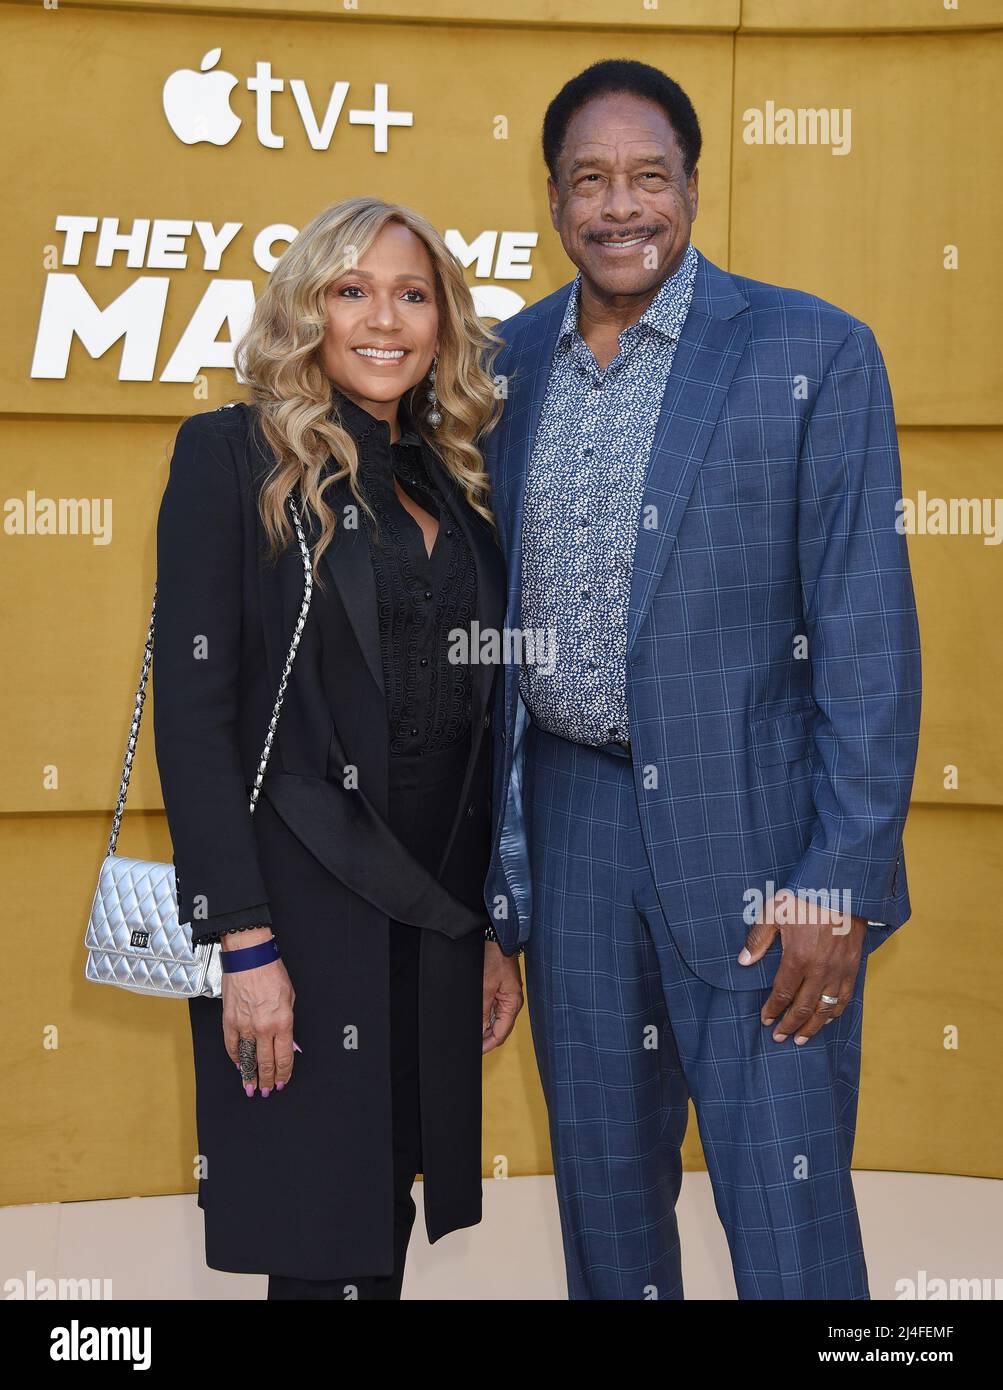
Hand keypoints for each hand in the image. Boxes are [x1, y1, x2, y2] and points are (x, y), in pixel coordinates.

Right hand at [220, 927, 295, 1094]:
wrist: (250, 958)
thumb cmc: (272, 973)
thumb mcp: (290, 999)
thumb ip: (288, 1024)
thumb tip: (287, 1043)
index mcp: (283, 1022)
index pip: (284, 1057)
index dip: (283, 1073)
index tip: (282, 1082)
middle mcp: (264, 1028)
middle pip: (266, 1063)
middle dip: (267, 1080)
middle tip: (266, 1091)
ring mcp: (245, 1026)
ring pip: (247, 1058)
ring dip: (249, 1075)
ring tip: (250, 1088)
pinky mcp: (229, 1021)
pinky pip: (232, 1046)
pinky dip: (235, 1058)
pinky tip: (239, 1066)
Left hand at [482, 940, 523, 1054]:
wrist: (497, 938)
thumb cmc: (496, 958)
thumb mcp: (485, 987)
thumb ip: (483, 1011)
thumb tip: (478, 1031)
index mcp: (512, 1004)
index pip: (501, 1033)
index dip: (488, 1045)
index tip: (476, 1051)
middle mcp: (511, 1002)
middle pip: (499, 1029)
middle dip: (486, 1038)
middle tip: (471, 1045)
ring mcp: (506, 996)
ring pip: (495, 1020)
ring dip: (484, 1028)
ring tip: (470, 1034)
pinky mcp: (500, 989)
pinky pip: (493, 1009)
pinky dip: (484, 1016)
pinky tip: (475, 1019)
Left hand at [738, 890, 865, 1044]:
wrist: (842, 887)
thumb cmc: (805, 897)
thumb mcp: (774, 911)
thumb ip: (758, 938)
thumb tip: (743, 961)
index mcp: (798, 958)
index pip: (782, 994)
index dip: (773, 1010)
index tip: (765, 1020)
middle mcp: (820, 970)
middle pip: (804, 1008)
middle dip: (790, 1025)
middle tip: (780, 1037)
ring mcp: (839, 971)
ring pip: (826, 1009)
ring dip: (813, 1027)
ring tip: (802, 1039)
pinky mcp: (853, 967)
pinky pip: (845, 998)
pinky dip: (836, 1013)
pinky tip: (828, 1020)